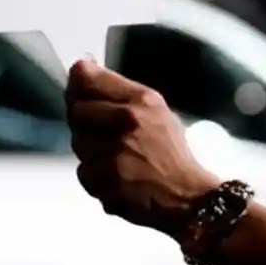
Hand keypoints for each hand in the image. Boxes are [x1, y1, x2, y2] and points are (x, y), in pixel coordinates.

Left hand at [66, 60, 220, 237]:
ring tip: (117, 159)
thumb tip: (80, 67)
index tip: (77, 88)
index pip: (88, 79)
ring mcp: (117, 153)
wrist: (189, 197)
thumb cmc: (171, 154)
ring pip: (79, 144)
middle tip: (104, 135)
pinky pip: (84, 172)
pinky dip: (96, 178)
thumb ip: (117, 89)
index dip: (76, 84)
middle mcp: (128, 122)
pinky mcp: (108, 182)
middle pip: (77, 112)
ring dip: (91, 152)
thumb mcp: (154, 110)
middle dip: (84, 123)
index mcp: (142, 100)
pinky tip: (116, 178)